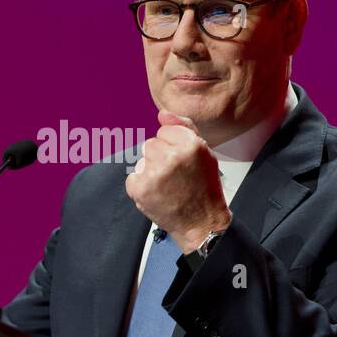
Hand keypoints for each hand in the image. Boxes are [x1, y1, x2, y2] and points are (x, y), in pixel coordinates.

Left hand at [125, 110, 232, 252]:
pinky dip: (141, 185)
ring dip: (150, 170)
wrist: (201, 222)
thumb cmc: (204, 187)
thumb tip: (162, 114)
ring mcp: (154, 173)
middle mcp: (172, 157)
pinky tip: (157, 194)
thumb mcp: (204, 152)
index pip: (164, 131)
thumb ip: (184, 128)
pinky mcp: (140, 188)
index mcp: (190, 145)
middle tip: (175, 176)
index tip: (183, 161)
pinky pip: (133, 176)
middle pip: (151, 144)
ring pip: (142, 159)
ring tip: (167, 186)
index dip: (173, 146)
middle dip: (160, 158)